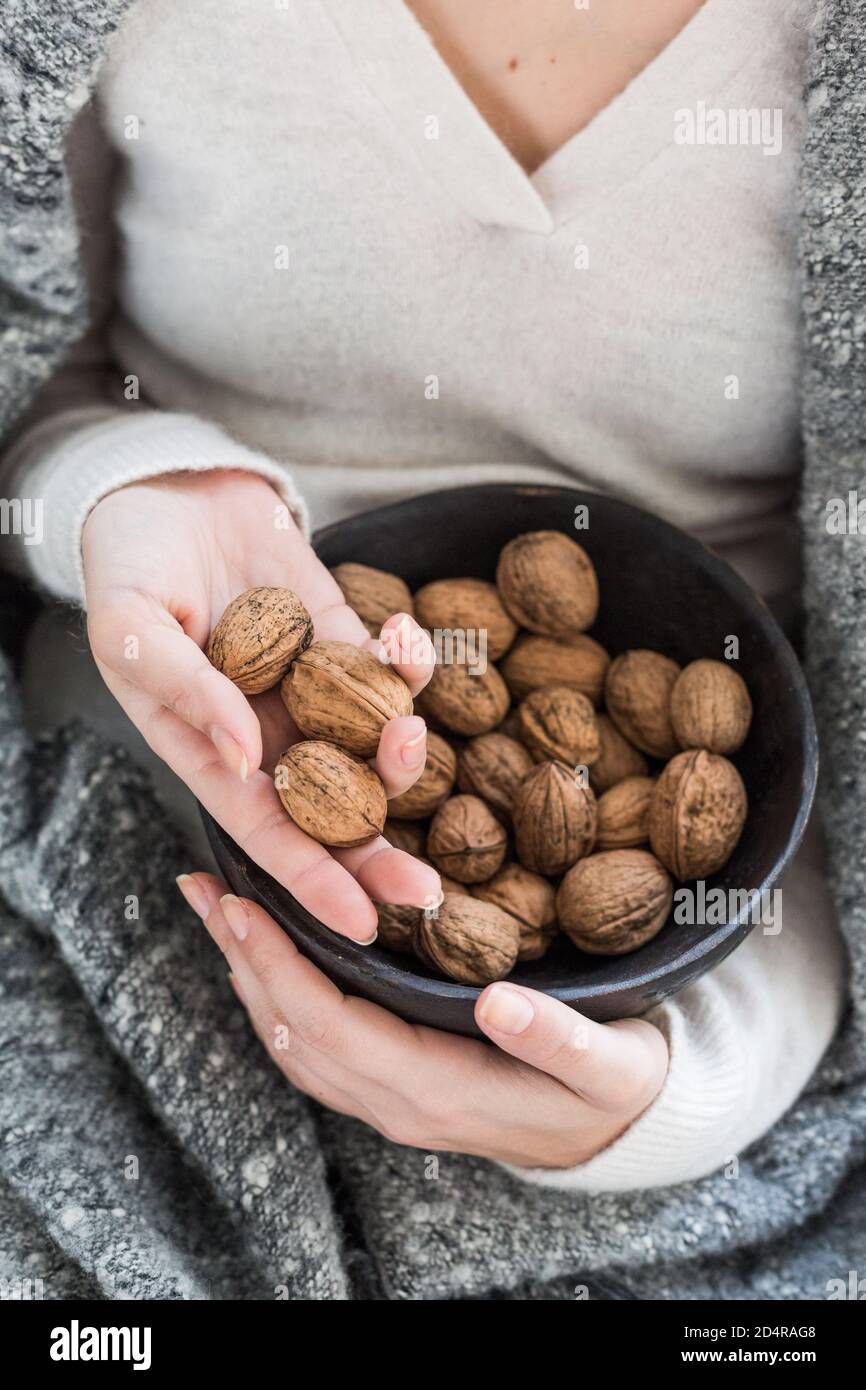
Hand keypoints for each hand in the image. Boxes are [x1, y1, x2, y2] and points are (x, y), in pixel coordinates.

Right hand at [83, 469, 438, 941]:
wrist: (168, 488)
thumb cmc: (130, 564)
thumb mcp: (132, 628)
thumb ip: (186, 691)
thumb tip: (247, 756)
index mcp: (209, 750)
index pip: (266, 831)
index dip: (311, 881)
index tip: (360, 925)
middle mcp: (268, 734)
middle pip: (332, 811)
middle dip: (379, 856)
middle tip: (428, 891)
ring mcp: (312, 689)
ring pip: (371, 745)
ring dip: (403, 750)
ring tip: (410, 730)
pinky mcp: (343, 637)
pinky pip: (387, 667)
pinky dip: (407, 660)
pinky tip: (406, 634)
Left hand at [178, 874, 669, 1168]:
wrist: (619, 1133)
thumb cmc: (615, 1088)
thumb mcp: (609, 1064)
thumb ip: (558, 1039)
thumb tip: (501, 1003)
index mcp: (438, 1091)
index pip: (332, 1027)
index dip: (281, 968)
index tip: (242, 907)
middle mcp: (396, 1104)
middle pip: (291, 1031)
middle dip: (241, 956)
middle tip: (200, 885)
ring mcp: (388, 1102)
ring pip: (291, 1042)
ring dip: (248, 974)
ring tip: (215, 909)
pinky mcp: (392, 1088)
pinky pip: (312, 1048)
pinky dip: (276, 999)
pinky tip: (264, 959)